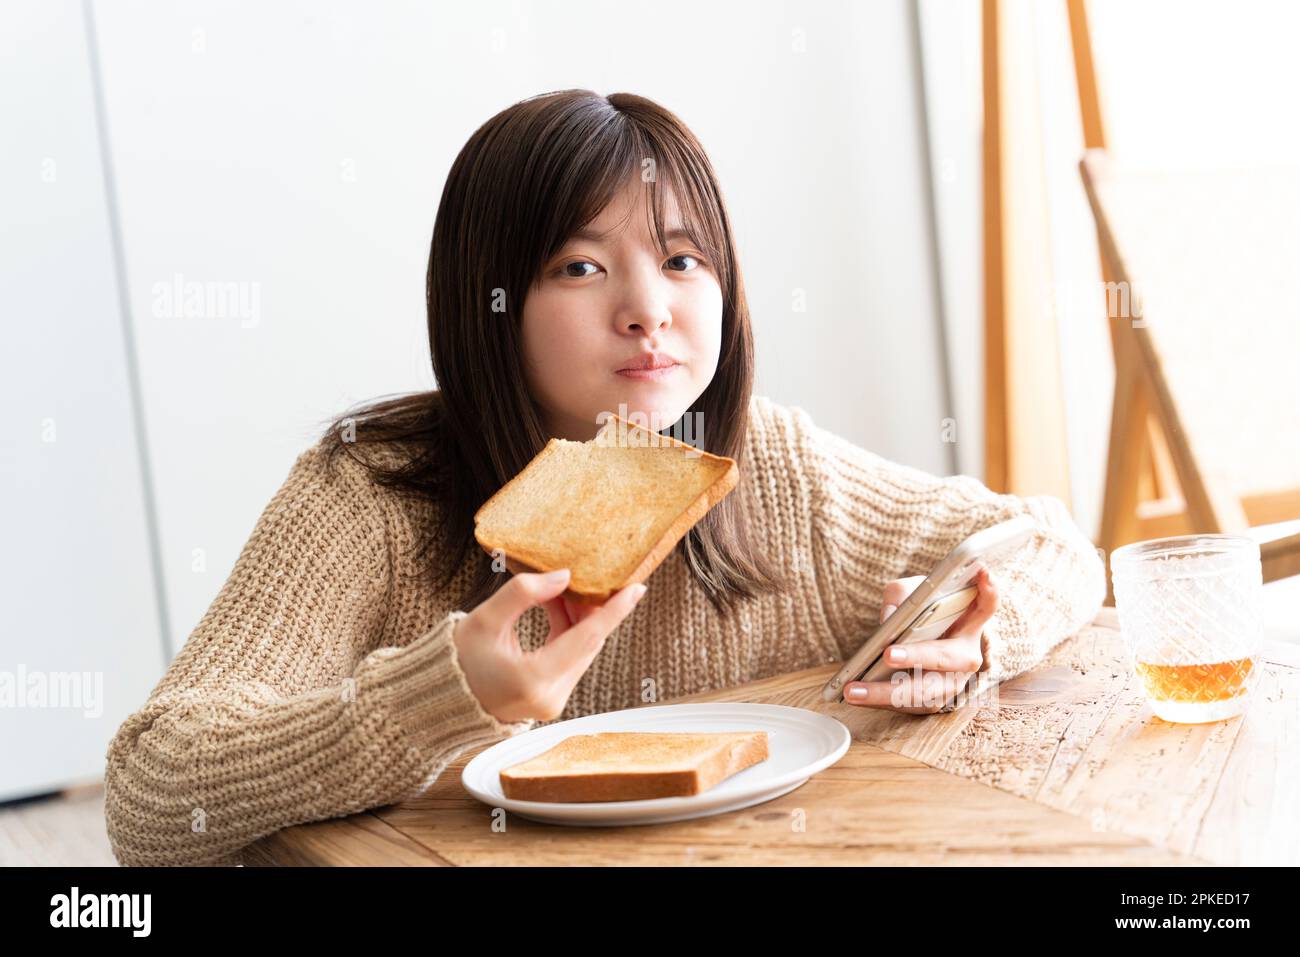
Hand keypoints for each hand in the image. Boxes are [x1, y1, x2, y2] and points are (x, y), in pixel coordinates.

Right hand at [452, 569, 645, 722]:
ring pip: (582, 651)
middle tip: (594, 573)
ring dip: (578, 617)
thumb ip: (524, 594)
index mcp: (534, 679)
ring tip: (565, 588)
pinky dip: (568, 632)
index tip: (637, 588)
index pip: (586, 638)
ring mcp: (553, 701)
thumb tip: (565, 577)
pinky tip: (558, 607)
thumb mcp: (485, 619)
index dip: (614, 611)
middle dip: (593, 607)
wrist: (443, 698)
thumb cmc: (458, 659)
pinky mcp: (551, 699)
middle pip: (587, 644)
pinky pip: (570, 659)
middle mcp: (550, 696)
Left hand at [843, 566, 997, 713]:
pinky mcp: (934, 702)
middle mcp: (968, 655)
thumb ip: (903, 594)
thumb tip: (890, 616)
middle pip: (947, 657)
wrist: (926, 644)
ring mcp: (953, 683)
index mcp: (970, 622)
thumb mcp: (915, 593)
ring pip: (925, 692)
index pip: (987, 604)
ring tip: (853, 690)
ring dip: (887, 692)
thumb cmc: (923, 613)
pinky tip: (855, 697)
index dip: (988, 591)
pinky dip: (880, 703)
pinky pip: (908, 707)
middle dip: (918, 656)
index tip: (982, 574)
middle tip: (888, 654)